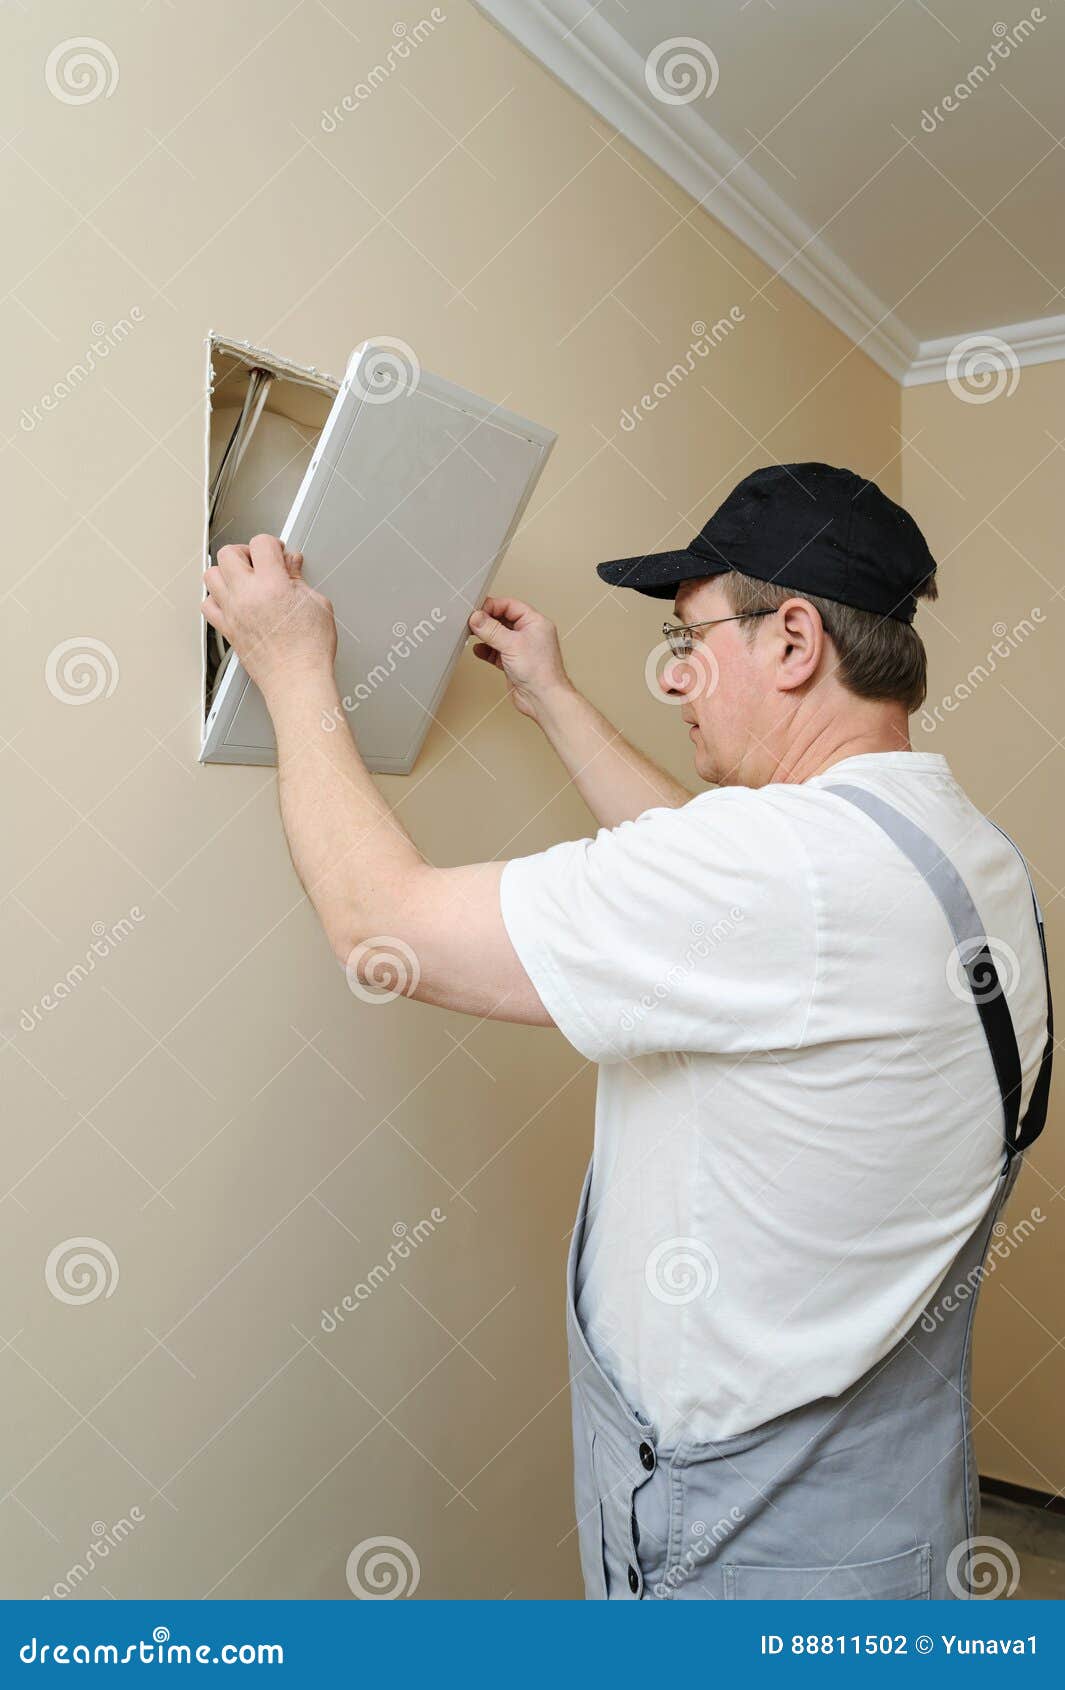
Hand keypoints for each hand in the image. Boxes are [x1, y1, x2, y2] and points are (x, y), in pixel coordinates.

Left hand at [202, 534, 336, 698]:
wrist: (297, 681)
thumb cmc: (309, 650)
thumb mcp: (317, 604)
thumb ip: (299, 579)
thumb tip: (291, 565)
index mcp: (272, 584)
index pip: (261, 543)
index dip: (273, 544)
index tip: (280, 553)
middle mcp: (246, 596)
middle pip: (229, 553)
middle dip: (246, 552)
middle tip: (260, 562)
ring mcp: (233, 613)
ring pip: (211, 575)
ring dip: (226, 572)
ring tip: (243, 578)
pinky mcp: (227, 630)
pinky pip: (207, 605)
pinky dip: (215, 598)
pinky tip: (231, 601)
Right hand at [467, 596, 571, 722]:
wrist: (543, 698)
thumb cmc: (540, 672)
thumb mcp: (511, 644)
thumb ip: (491, 630)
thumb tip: (477, 617)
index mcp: (535, 622)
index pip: (510, 605)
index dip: (492, 606)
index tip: (477, 610)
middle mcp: (529, 634)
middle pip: (503, 619)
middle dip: (487, 621)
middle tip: (472, 622)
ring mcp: (521, 648)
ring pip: (498, 636)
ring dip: (485, 636)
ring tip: (472, 635)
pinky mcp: (513, 662)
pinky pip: (496, 651)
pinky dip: (486, 650)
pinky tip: (478, 650)